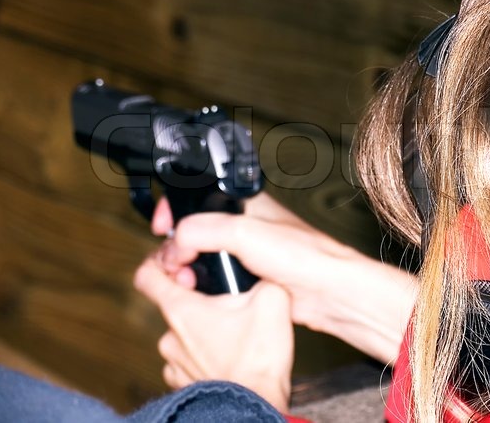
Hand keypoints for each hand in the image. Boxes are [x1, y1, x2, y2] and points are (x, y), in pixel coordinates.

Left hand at [134, 257, 292, 411]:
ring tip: (236, 334)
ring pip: (184, 334)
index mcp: (182, 309)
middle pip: (174, 304)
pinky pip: (188, 361)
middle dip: (201, 300)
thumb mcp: (273, 301)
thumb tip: (262, 269)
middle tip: (231, 304)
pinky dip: (205, 356)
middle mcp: (169, 335)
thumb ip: (262, 276)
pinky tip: (229, 357)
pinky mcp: (181, 384)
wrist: (255, 407)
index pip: (147, 274)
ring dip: (204, 330)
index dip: (160, 261)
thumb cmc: (259, 358)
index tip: (177, 261)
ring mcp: (173, 362)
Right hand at [152, 192, 417, 363]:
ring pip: (200, 257)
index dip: (174, 211)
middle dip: (176, 247)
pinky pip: (213, 280)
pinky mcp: (247, 279)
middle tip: (173, 262)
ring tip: (185, 280)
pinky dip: (202, 287)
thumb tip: (175, 242)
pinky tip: (200, 293)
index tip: (162, 228)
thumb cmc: (302, 255)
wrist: (327, 293)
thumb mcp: (243, 232)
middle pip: (193, 231)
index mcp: (244, 202)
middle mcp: (244, 225)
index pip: (197, 196)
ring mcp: (245, 253)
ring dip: (186, 269)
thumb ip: (202, 230)